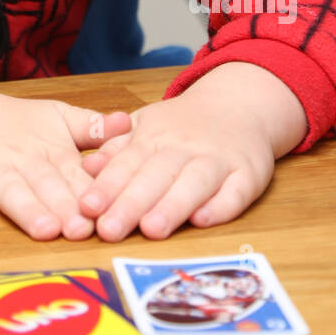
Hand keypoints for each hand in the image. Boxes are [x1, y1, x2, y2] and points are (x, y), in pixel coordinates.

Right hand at [0, 86, 133, 240]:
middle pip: (45, 185)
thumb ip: (91, 128)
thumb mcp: (54, 116)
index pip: (76, 175)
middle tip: (83, 229)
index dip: (93, 193)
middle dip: (65, 206)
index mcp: (50, 151)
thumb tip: (129, 123)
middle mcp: (21, 161)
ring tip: (45, 228)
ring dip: (27, 210)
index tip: (111, 210)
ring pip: (9, 191)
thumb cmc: (9, 121)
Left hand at [77, 78, 277, 240]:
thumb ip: (117, 147)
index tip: (86, 208)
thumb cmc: (184, 124)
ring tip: (150, 230)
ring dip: (172, 206)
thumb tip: (87, 167)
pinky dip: (221, 206)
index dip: (107, 185)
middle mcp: (185, 147)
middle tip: (109, 230)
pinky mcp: (249, 174)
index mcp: (155, 136)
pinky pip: (236, 192)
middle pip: (156, 176)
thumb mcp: (147, 125)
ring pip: (194, 183)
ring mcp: (219, 160)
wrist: (239, 104)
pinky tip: (202, 220)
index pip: (128, 163)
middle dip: (131, 203)